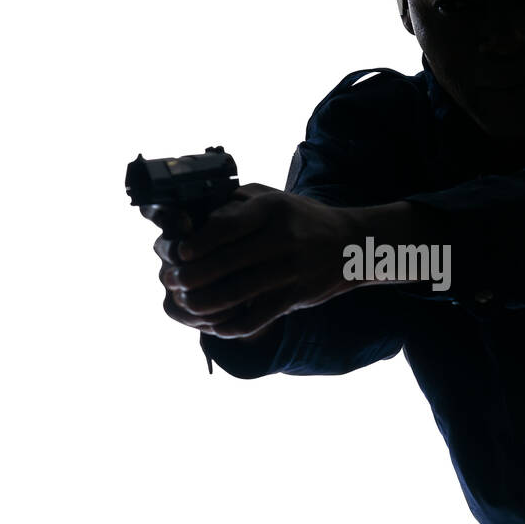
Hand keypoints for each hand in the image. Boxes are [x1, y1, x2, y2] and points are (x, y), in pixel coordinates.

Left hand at [152, 184, 360, 338]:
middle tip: (173, 280)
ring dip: (206, 303)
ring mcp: (292, 269)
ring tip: (188, 303)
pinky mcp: (297, 296)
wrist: (351, 244)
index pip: (228, 225)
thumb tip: (193, 220)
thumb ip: (234, 204)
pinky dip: (233, 325)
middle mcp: (284, 237)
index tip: (181, 252)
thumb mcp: (272, 198)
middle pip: (228, 262)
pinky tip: (216, 325)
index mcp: (272, 208)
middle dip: (193, 276)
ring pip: (239, 293)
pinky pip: (259, 316)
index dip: (199, 242)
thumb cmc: (300, 218)